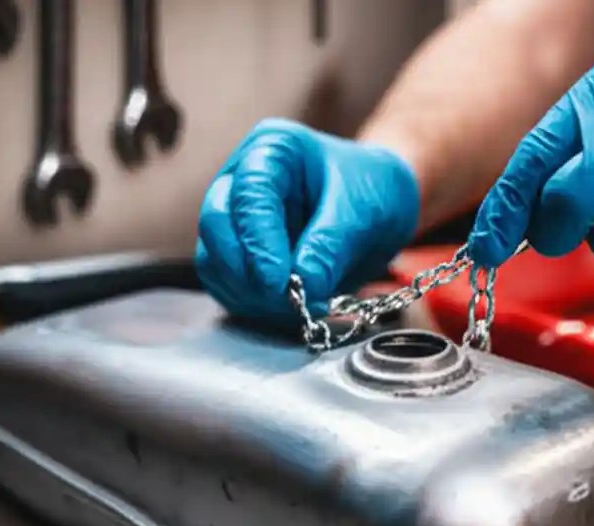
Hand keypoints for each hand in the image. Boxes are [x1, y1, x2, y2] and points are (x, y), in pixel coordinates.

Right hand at [196, 119, 419, 318]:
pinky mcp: (238, 253)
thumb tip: (304, 283)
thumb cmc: (372, 189)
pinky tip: (284, 309)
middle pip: (216, 224)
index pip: (249, 194)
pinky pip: (225, 284)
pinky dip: (250, 303)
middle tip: (283, 298)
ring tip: (295, 306)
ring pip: (213, 259)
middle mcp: (241, 178)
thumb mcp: (365, 210)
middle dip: (244, 269)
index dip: (259, 241)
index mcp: (272, 149)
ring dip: (247, 292)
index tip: (278, 281)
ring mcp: (235, 217)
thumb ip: (331, 244)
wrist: (380, 205)